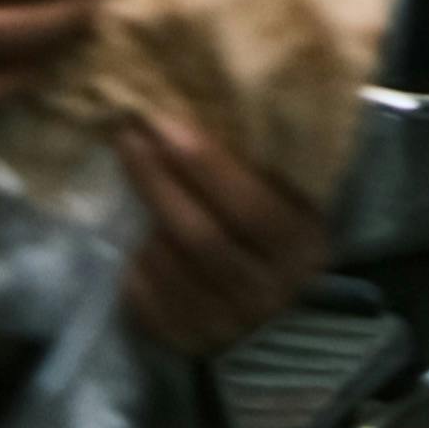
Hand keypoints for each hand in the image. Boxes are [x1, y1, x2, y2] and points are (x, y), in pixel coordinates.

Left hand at [116, 106, 323, 355]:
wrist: (277, 294)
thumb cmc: (279, 214)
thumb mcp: (290, 185)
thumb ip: (265, 150)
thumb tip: (215, 83)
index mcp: (301, 244)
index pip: (250, 209)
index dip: (205, 165)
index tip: (163, 121)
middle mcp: (269, 292)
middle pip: (202, 238)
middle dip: (157, 182)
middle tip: (127, 135)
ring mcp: (229, 325)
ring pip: (172, 271)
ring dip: (144, 222)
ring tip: (131, 177)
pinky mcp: (193, 344)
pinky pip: (150, 307)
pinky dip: (135, 270)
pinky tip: (132, 240)